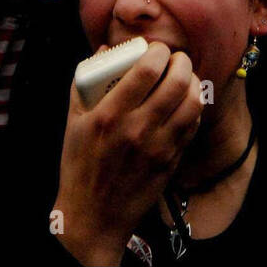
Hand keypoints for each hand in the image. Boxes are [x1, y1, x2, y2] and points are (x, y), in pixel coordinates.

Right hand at [53, 42, 202, 265]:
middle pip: (176, 81)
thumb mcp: (73, 122)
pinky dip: (193, 108)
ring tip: (184, 78)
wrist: (94, 217)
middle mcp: (136, 129)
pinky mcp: (171, 161)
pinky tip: (184, 104)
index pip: (146, 70)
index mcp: (108, 116)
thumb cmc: (80, 166)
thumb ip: (85, 82)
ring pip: (192, 102)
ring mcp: (158, 147)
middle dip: (181, 61)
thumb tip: (105, 50)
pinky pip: (192, 125)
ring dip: (192, 83)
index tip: (156, 49)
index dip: (158, 51)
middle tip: (175, 59)